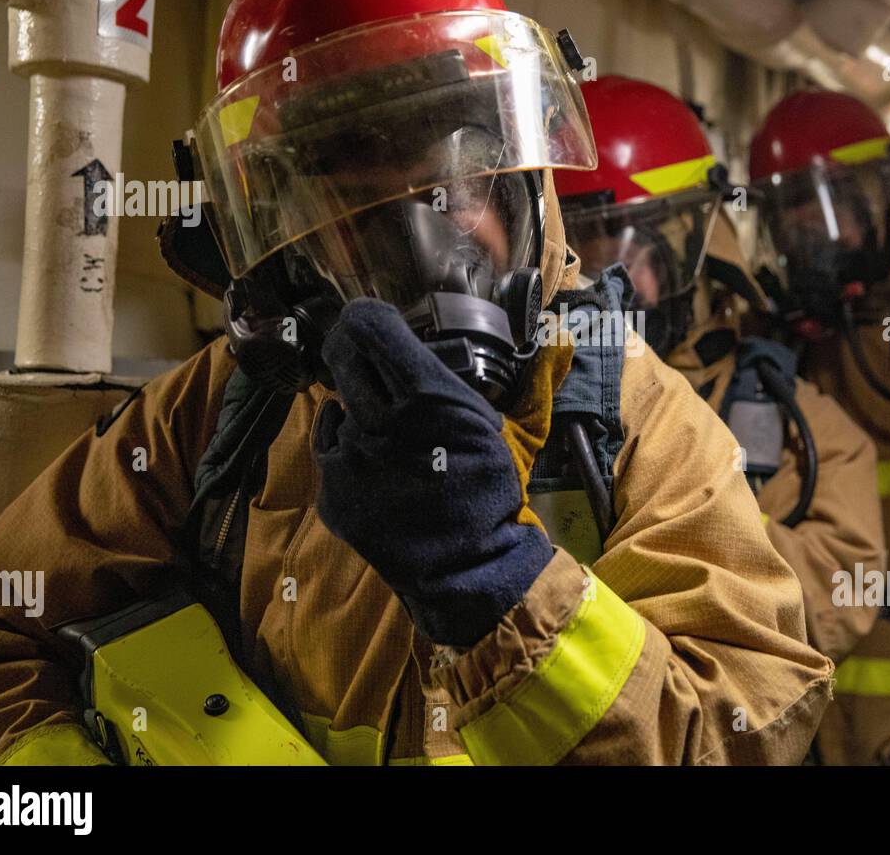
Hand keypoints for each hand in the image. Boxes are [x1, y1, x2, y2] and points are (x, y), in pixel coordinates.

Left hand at [313, 298, 569, 646]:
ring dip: (356, 407)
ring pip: (338, 404)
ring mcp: (349, 458)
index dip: (369, 320)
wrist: (469, 569)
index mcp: (428, 396)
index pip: (371, 329)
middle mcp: (380, 420)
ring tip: (387, 432)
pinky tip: (374, 463)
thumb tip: (561, 340)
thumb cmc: (494, 495)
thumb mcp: (517, 434)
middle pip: (343, 357)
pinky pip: (328, 447)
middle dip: (354, 354)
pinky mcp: (331, 490)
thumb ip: (534, 383)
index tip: (376, 323)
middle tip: (373, 366)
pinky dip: (345, 447)